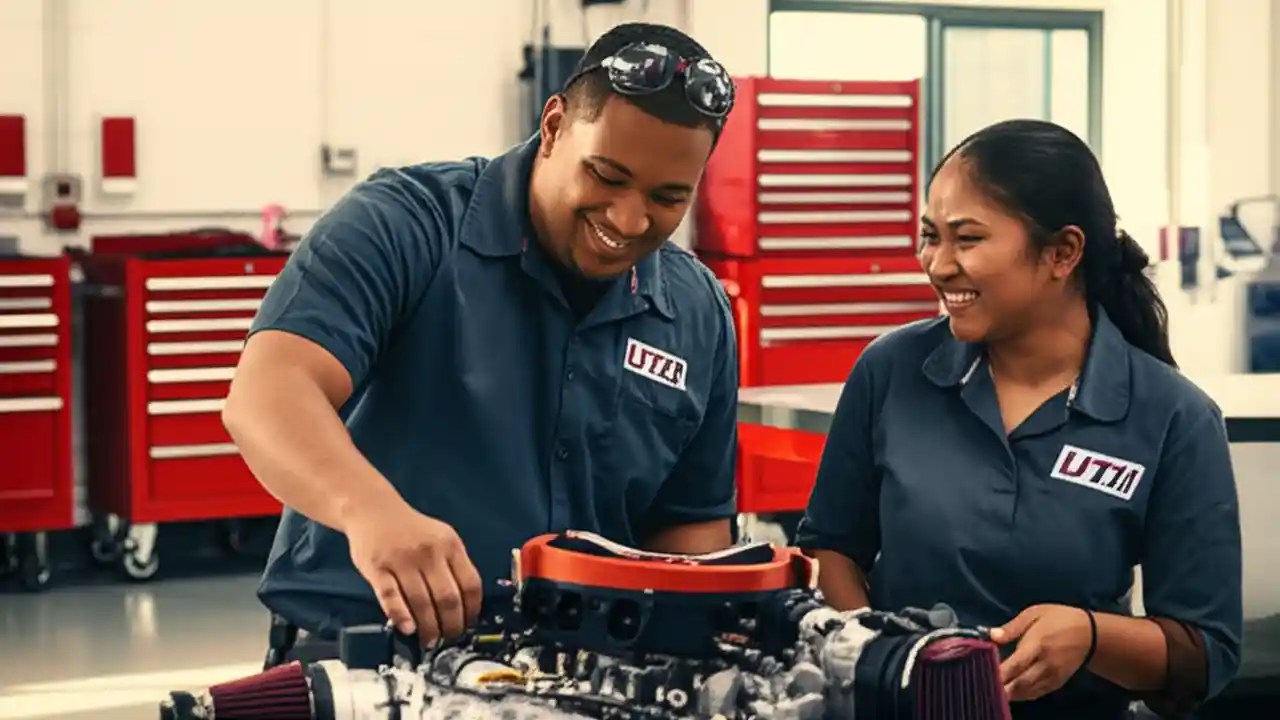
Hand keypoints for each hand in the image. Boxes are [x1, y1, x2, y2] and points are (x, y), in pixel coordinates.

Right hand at [344, 499, 482, 646]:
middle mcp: (429, 552)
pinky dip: (401, 616)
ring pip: (421, 602)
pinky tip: (407, 629)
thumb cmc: (410, 530)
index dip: (472, 611)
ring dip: (428, 628)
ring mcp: (402, 560)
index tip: (468, 625)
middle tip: (448, 639)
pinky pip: (391, 597)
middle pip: (448, 598)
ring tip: (429, 641)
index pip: (470, 584)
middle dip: (451, 625)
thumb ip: (453, 565)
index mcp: (450, 545)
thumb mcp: (441, 538)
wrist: (373, 510)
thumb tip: (465, 605)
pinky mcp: (377, 568)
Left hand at [990, 604, 1092, 701]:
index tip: (984, 674)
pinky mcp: (1057, 682)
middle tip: (985, 686)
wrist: (1090, 634)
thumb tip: (991, 635)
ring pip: (1028, 691)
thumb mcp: (1034, 614)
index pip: (1016, 664)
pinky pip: (1038, 693)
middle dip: (1002, 687)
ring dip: (1011, 693)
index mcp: (1038, 644)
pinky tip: (1011, 693)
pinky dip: (1023, 695)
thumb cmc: (1058, 619)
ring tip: (994, 691)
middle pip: (1021, 682)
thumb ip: (1012, 627)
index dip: (1000, 673)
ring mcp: (1053, 675)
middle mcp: (1046, 663)